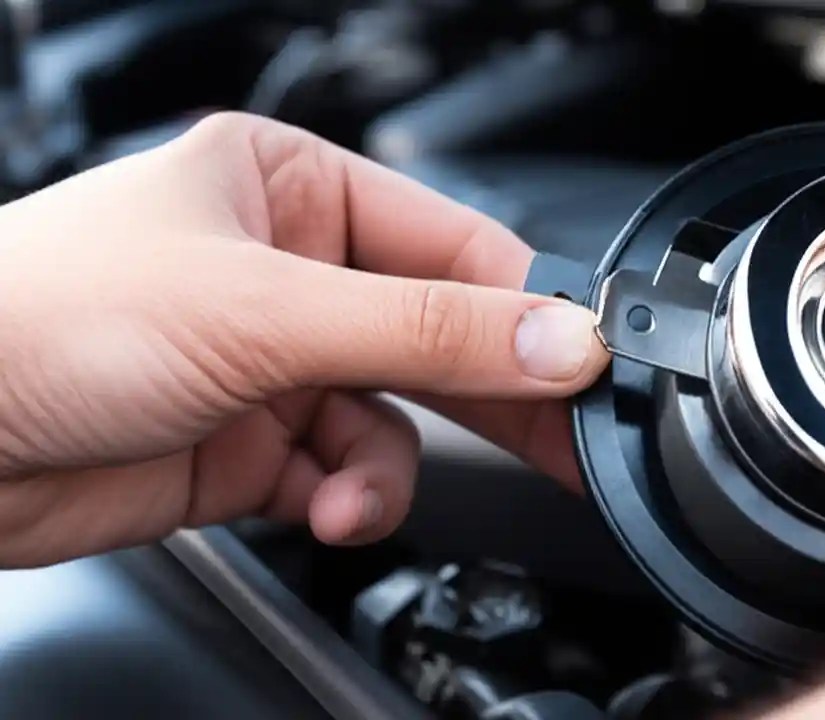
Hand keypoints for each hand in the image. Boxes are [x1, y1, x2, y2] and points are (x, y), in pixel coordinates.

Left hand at [0, 112, 609, 567]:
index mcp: (294, 191)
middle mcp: (290, 273)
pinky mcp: (251, 446)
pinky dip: (346, 500)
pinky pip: (345, 474)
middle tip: (567, 446)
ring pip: (395, 421)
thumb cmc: (43, 316)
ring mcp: (272, 364)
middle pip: (437, 338)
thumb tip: (559, 339)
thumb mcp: (265, 310)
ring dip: (389, 467)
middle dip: (491, 399)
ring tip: (356, 493)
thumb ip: (428, 333)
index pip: (455, 248)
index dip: (528, 311)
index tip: (587, 365)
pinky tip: (322, 508)